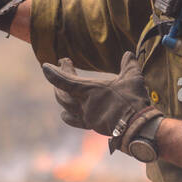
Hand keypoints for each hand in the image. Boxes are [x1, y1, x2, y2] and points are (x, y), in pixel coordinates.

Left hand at [40, 51, 161, 152]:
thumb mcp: (132, 77)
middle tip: (65, 66)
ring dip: (61, 95)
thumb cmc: (133, 101)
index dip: (53, 73)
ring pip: (65, 106)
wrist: (137, 128)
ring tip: (60, 88)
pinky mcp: (91, 126)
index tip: (45, 66)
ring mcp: (86, 117)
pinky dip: (67, 114)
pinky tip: (65, 114)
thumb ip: (128, 64)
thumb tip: (128, 54)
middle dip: (59, 79)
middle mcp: (83, 105)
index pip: (64, 80)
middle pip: (61, 93)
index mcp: (88, 90)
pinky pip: (73, 120)